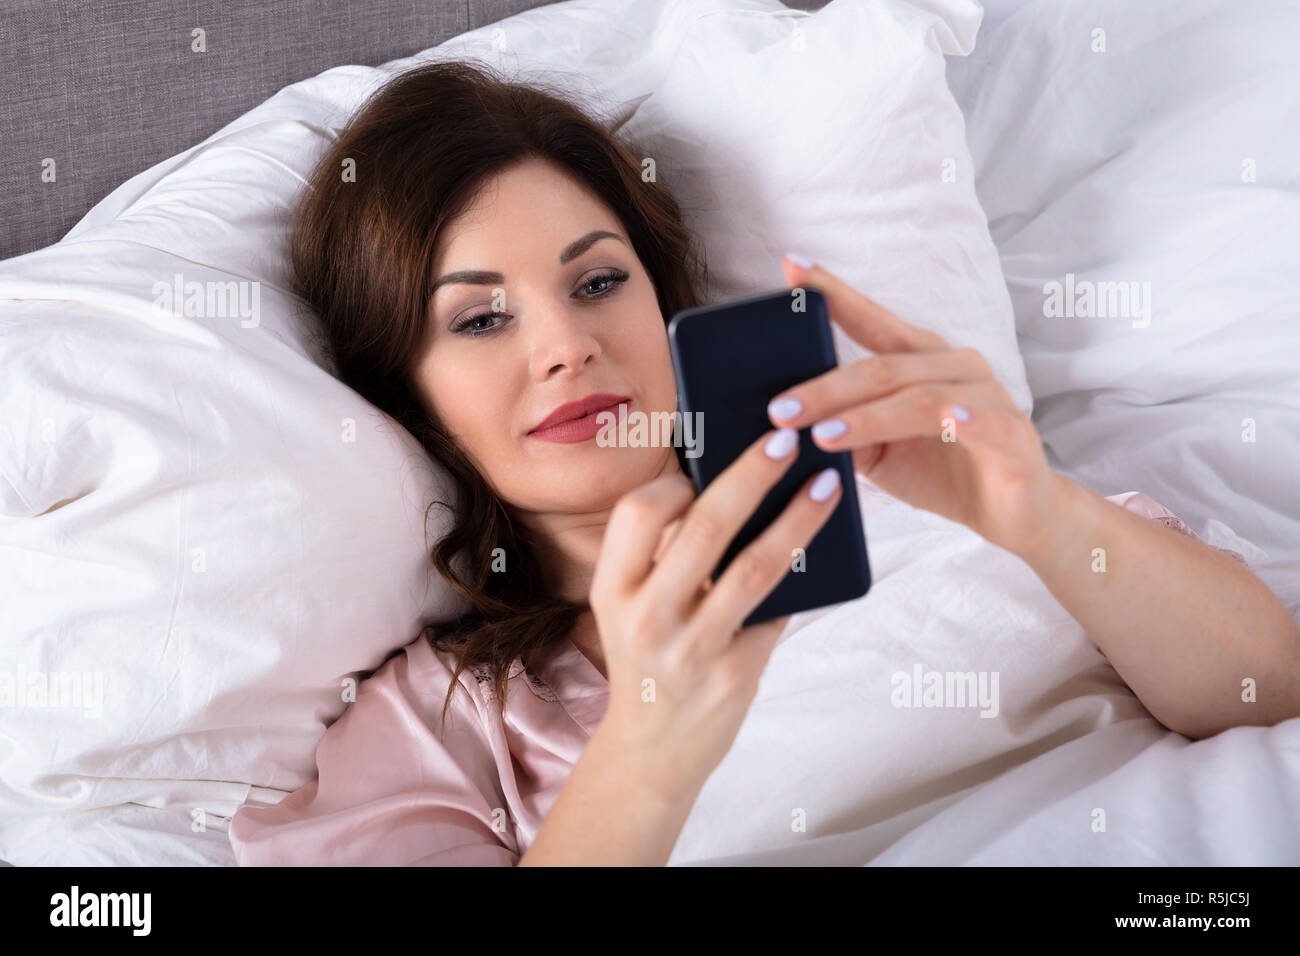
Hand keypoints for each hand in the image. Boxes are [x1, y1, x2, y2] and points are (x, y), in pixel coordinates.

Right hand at [588, 429, 841, 789]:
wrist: (654, 750)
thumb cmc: (650, 658)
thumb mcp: (631, 606)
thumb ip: (665, 555)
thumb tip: (735, 482)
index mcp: (611, 589)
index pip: (639, 513)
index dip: (678, 481)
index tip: (706, 468)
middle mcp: (646, 618)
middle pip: (705, 527)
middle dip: (751, 474)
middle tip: (787, 438)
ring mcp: (692, 649)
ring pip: (755, 567)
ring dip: (797, 518)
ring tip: (827, 485)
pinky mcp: (735, 675)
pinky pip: (778, 611)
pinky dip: (803, 574)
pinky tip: (826, 545)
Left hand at [767, 254, 1057, 556]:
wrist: (1010, 516)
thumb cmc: (940, 472)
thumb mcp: (877, 454)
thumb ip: (842, 431)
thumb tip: (785, 425)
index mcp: (920, 360)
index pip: (871, 320)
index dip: (834, 293)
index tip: (791, 267)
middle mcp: (955, 366)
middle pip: (882, 368)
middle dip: (826, 389)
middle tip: (780, 410)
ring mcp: (987, 397)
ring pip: (921, 397)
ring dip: (869, 416)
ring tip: (824, 434)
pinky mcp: (1014, 435)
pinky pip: (986, 422)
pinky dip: (966, 418)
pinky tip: (949, 419)